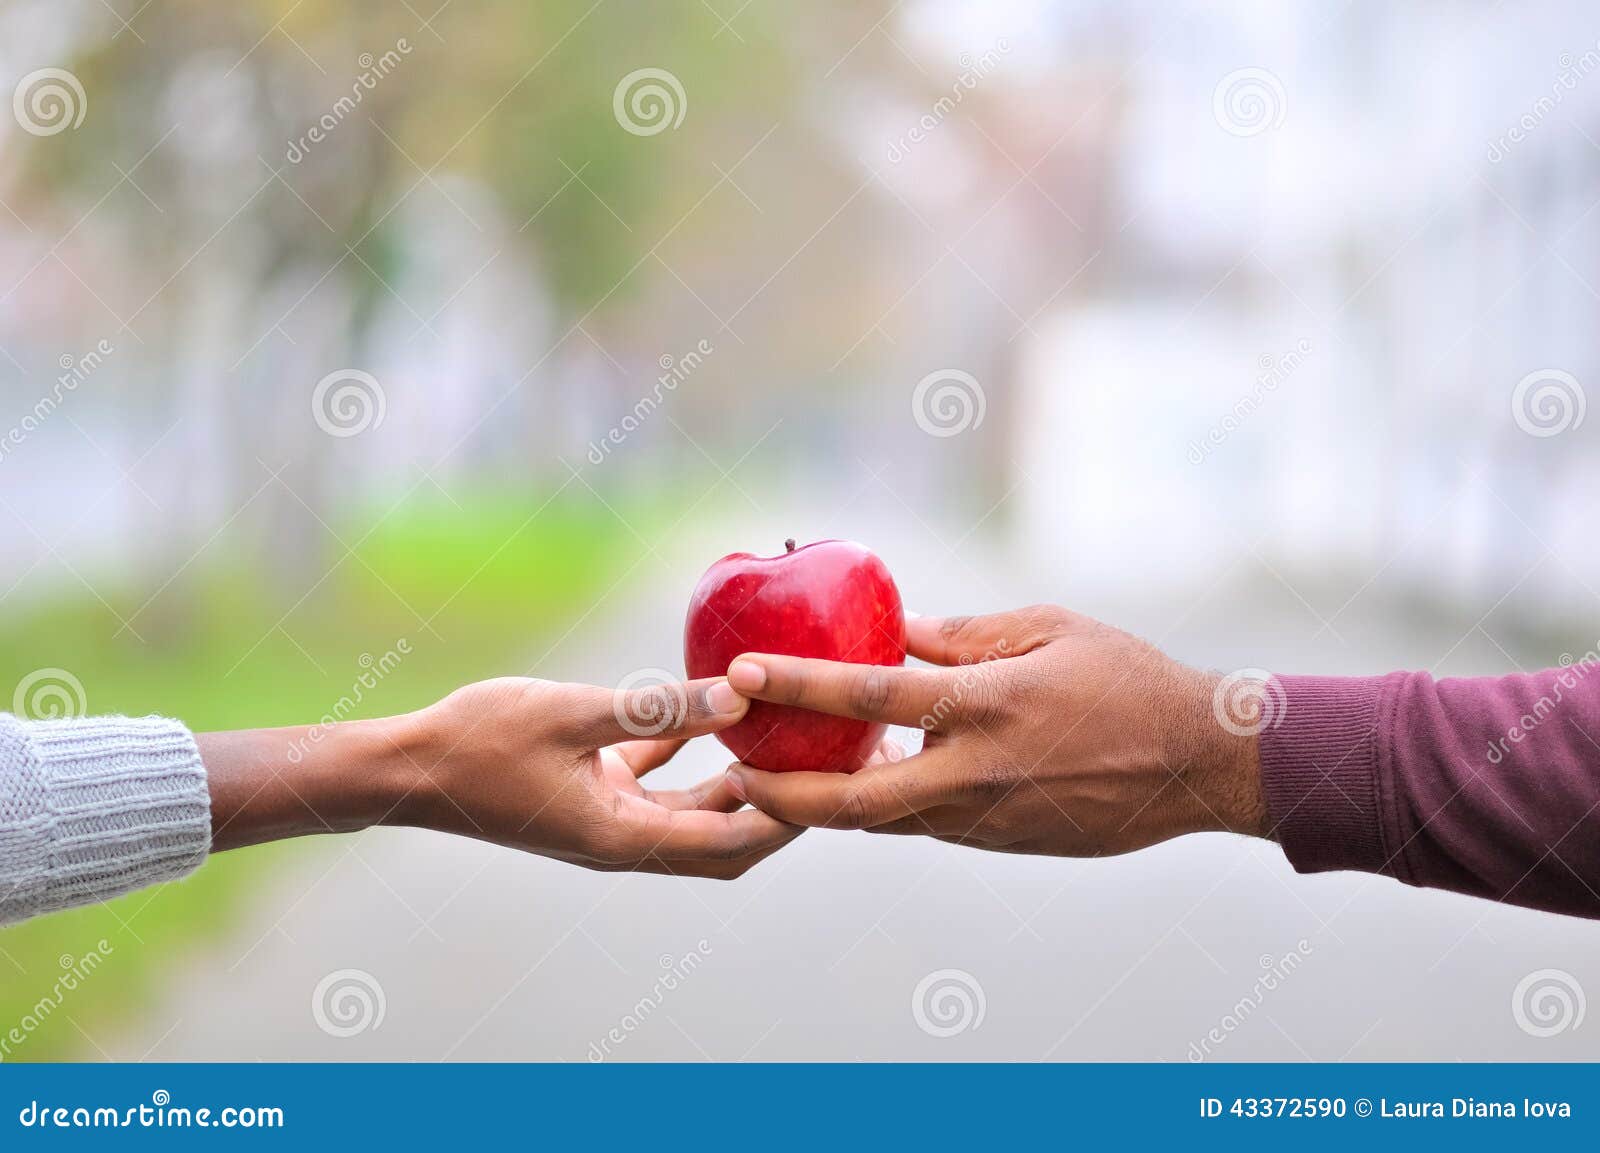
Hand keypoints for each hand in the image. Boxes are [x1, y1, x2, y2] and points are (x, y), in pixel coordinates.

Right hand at [204, 675, 800, 878]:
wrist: (405, 769)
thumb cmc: (478, 741)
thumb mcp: (573, 713)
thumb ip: (656, 705)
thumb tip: (739, 695)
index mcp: (623, 838)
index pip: (732, 842)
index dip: (787, 816)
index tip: (830, 775)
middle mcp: (623, 840)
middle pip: (724, 838)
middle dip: (776, 808)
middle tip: (822, 761)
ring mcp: (605, 820)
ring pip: (693, 811)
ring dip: (736, 782)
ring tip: (781, 734)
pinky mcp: (588, 794)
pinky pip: (655, 781)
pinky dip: (686, 755)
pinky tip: (707, 707)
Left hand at [720, 606, 1268, 855]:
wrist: (1195, 763)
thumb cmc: (1124, 678)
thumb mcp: (1046, 630)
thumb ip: (962, 635)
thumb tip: (891, 630)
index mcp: (985, 705)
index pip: (869, 696)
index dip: (797, 684)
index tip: (741, 672)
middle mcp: (975, 773)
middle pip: (852, 801)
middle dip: (780, 794)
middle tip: (732, 773)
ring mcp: (985, 819)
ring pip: (881, 821)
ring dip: (823, 804)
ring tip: (773, 777)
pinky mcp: (998, 842)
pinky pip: (922, 824)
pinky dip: (881, 804)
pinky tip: (856, 778)